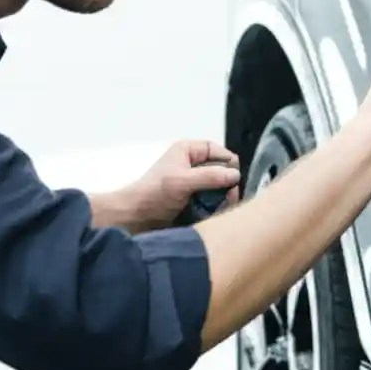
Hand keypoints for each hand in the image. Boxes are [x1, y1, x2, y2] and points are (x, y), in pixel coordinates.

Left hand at [98, 140, 240, 233]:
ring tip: (222, 209)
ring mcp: (192, 183)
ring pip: (218, 187)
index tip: (234, 179)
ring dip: (222, 197)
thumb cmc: (155, 195)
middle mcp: (192, 164)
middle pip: (221, 169)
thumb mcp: (183, 181)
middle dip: (227, 183)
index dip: (227, 162)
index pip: (217, 150)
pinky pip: (212, 200)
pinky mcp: (192, 200)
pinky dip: (215, 206)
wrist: (133, 219)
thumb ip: (211, 176)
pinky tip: (216, 214)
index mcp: (187, 151)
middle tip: (229, 199)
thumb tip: (237, 176)